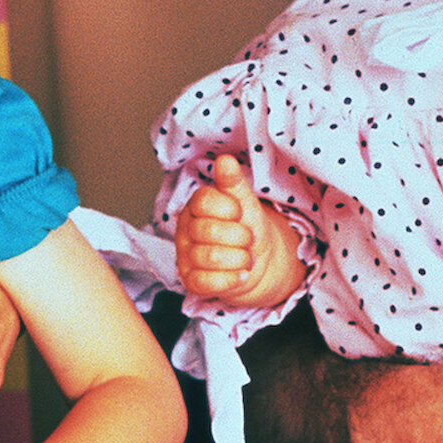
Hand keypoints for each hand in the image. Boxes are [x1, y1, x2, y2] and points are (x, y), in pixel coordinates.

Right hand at [176, 153, 300, 306]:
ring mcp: (185, 256)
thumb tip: (225, 159)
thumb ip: (234, 182)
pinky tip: (241, 274)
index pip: (203, 201)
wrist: (257, 260)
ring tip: (245, 257)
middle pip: (208, 231)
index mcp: (195, 206)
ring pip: (209, 258)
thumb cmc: (247, 227)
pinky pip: (205, 283)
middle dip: (239, 237)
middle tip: (247, 239)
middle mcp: (185, 229)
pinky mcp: (190, 280)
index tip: (240, 214)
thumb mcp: (246, 203)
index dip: (229, 209)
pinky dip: (231, 279)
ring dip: (239, 259)